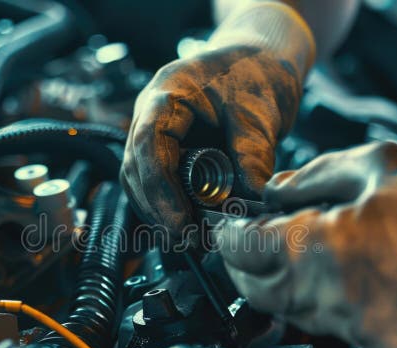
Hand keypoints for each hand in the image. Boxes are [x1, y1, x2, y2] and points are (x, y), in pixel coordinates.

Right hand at [120, 2, 314, 233]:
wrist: (260, 58)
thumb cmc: (256, 70)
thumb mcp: (259, 111)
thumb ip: (253, 154)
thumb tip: (252, 201)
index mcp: (167, 94)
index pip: (147, 145)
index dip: (159, 191)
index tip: (179, 224)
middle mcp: (152, 113)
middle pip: (136, 169)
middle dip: (159, 209)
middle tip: (187, 240)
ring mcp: (156, 131)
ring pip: (141, 180)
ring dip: (162, 212)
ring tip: (193, 239)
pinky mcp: (169, 148)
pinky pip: (159, 181)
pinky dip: (172, 205)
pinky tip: (192, 225)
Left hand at [219, 141, 396, 347]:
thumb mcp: (368, 165)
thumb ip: (307, 178)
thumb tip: (268, 193)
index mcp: (328, 245)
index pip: (248, 252)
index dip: (229, 239)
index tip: (224, 229)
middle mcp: (336, 295)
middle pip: (260, 291)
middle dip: (245, 268)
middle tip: (245, 247)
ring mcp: (358, 327)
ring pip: (292, 311)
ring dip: (283, 283)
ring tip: (296, 254)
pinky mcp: (378, 345)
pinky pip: (330, 326)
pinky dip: (320, 303)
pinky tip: (334, 278)